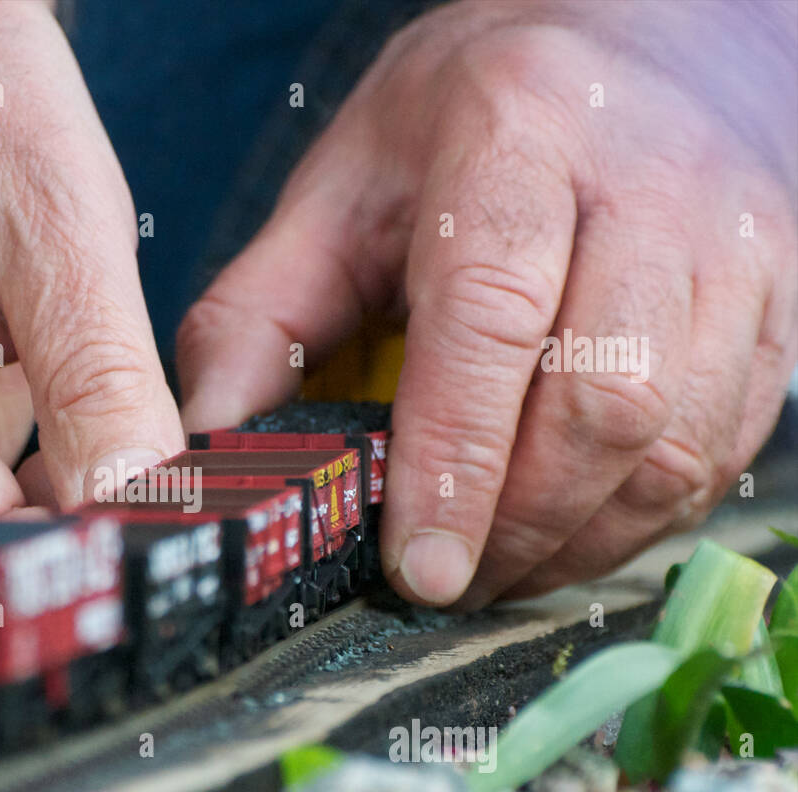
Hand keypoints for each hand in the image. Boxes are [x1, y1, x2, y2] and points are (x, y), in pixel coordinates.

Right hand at [0, 0, 182, 514]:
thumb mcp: (52, 221)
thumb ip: (95, 374)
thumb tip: (138, 508)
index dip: (76, 549)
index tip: (172, 544)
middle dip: (84, 537)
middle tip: (184, 512)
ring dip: (82, 506)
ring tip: (146, 455)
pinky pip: (1, 489)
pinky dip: (67, 474)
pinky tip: (106, 435)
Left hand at [177, 0, 796, 606]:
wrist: (644, 40)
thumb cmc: (476, 119)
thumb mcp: (343, 187)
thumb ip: (260, 312)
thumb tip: (207, 447)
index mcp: (517, 137)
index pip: (491, 318)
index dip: (454, 461)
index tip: (416, 567)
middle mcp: (652, 187)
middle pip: (606, 401)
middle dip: (516, 525)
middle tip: (443, 581)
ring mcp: (739, 249)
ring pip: (679, 443)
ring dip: (578, 539)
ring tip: (497, 567)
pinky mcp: (780, 310)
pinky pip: (725, 449)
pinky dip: (638, 519)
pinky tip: (567, 530)